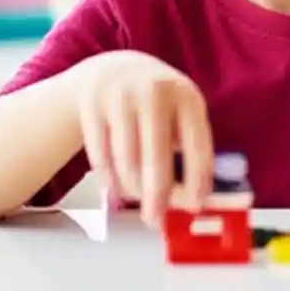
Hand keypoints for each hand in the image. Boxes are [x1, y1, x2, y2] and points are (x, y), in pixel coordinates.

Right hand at [75, 51, 213, 225]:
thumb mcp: (180, 113)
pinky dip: (110, 180)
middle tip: (157, 221)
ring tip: (137, 197)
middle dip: (158, 197)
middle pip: (156, 159)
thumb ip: (190, 150)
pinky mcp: (92, 107)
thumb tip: (192, 200)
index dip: (197, 180)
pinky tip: (116, 187)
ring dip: (132, 190)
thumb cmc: (155, 103)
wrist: (111, 70)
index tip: (196, 206)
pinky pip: (101, 158)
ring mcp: (120, 97)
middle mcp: (154, 92)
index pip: (197, 146)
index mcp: (187, 96)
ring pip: (127, 163)